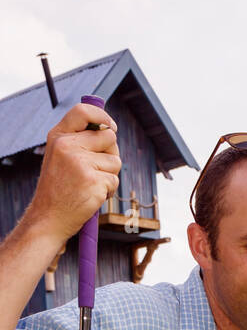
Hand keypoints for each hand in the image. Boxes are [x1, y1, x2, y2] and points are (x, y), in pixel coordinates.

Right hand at [27, 103, 120, 246]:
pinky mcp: (94, 182)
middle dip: (110, 152)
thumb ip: (79, 140)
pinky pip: (115, 180)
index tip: (111, 126)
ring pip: (115, 160)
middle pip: (109, 136)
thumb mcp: (60, 156)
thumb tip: (110, 129)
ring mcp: (81, 164)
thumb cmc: (59, 188)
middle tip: (96, 168)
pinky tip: (92, 195)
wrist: (49, 218)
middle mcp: (68, 146)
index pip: (83, 112)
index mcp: (58, 136)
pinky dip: (108, 190)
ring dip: (109, 174)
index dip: (102, 116)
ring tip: (90, 184)